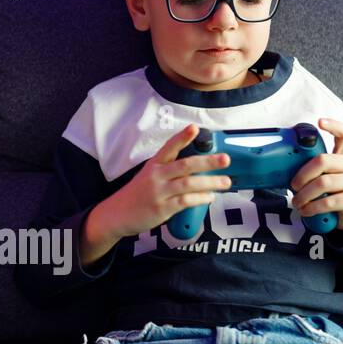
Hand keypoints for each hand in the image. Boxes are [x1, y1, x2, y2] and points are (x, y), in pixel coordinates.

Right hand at [87, 124, 232, 246]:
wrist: (117, 215)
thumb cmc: (136, 195)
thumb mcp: (148, 176)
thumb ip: (168, 171)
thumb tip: (195, 169)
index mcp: (153, 165)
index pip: (169, 147)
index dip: (182, 137)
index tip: (195, 128)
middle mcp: (156, 176)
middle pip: (185, 165)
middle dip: (207, 161)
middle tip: (225, 159)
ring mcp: (159, 192)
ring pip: (189, 184)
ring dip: (210, 182)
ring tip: (225, 182)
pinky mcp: (162, 208)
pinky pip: (185, 201)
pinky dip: (200, 198)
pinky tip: (210, 197)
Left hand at [288, 117, 342, 231]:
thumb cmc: (336, 189)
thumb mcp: (330, 174)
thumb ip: (316, 168)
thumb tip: (286, 167)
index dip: (334, 125)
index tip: (319, 121)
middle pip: (323, 160)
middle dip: (302, 174)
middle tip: (293, 185)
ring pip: (323, 183)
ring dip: (304, 195)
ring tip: (297, 202)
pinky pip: (327, 202)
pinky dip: (312, 207)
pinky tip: (305, 210)